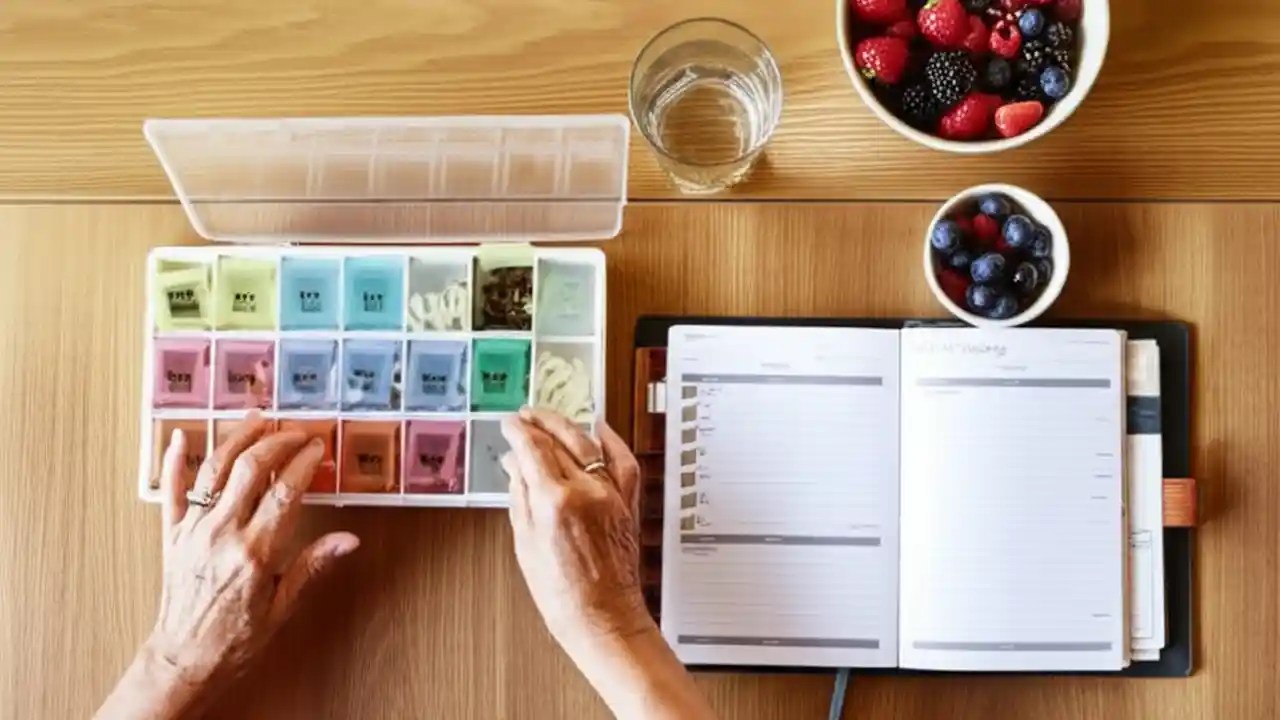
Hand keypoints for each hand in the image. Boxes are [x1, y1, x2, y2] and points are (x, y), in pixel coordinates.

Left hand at [96, 413, 358, 719]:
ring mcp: (193, 530)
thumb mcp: (283, 607)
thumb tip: (349, 540)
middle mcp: (222, 533)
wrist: (184, 660)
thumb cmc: (236, 639)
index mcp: (255, 552)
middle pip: (251, 469)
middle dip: (278, 442)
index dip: (304, 462)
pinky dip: (174, 460)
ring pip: (214, 469)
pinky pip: (169, 490)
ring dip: (237, 439)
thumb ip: (313, 566)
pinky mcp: (172, 535)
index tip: (318, 447)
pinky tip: (180, 436)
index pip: (284, 491)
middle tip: (297, 432)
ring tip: (258, 420)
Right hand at [500, 407, 647, 647]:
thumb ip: (520, 498)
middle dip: (540, 422)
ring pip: (590, 443)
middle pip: (561, 439)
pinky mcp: (628, 502)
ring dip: (568, 425)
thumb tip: (515, 468)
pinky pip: (624, 461)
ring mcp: (612, 494)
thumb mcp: (526, 544)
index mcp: (556, 501)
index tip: (510, 424)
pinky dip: (612, 441)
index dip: (518, 431)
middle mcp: (587, 491)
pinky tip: (600, 429)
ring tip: (552, 419)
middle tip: (526, 416)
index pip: (533, 448)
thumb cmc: (564, 595)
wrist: (605, 619)